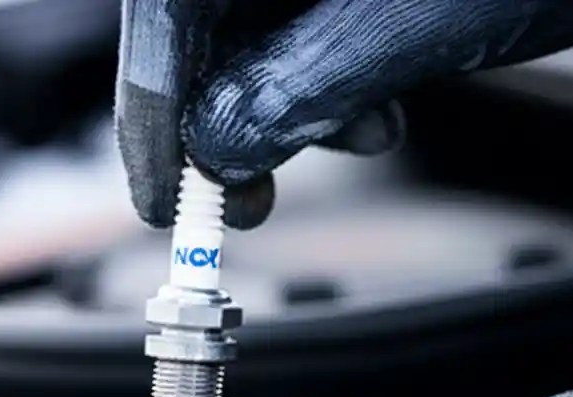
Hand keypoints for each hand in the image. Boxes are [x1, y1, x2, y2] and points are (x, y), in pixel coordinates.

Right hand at [116, 0, 572, 228]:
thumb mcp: (418, 23)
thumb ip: (299, 88)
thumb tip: (215, 150)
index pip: (165, 15)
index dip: (155, 119)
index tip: (165, 203)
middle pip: (200, 23)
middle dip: (225, 119)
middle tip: (246, 198)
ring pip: (253, 26)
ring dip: (286, 103)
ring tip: (357, 136)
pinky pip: (303, 18)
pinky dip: (327, 74)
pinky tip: (376, 104)